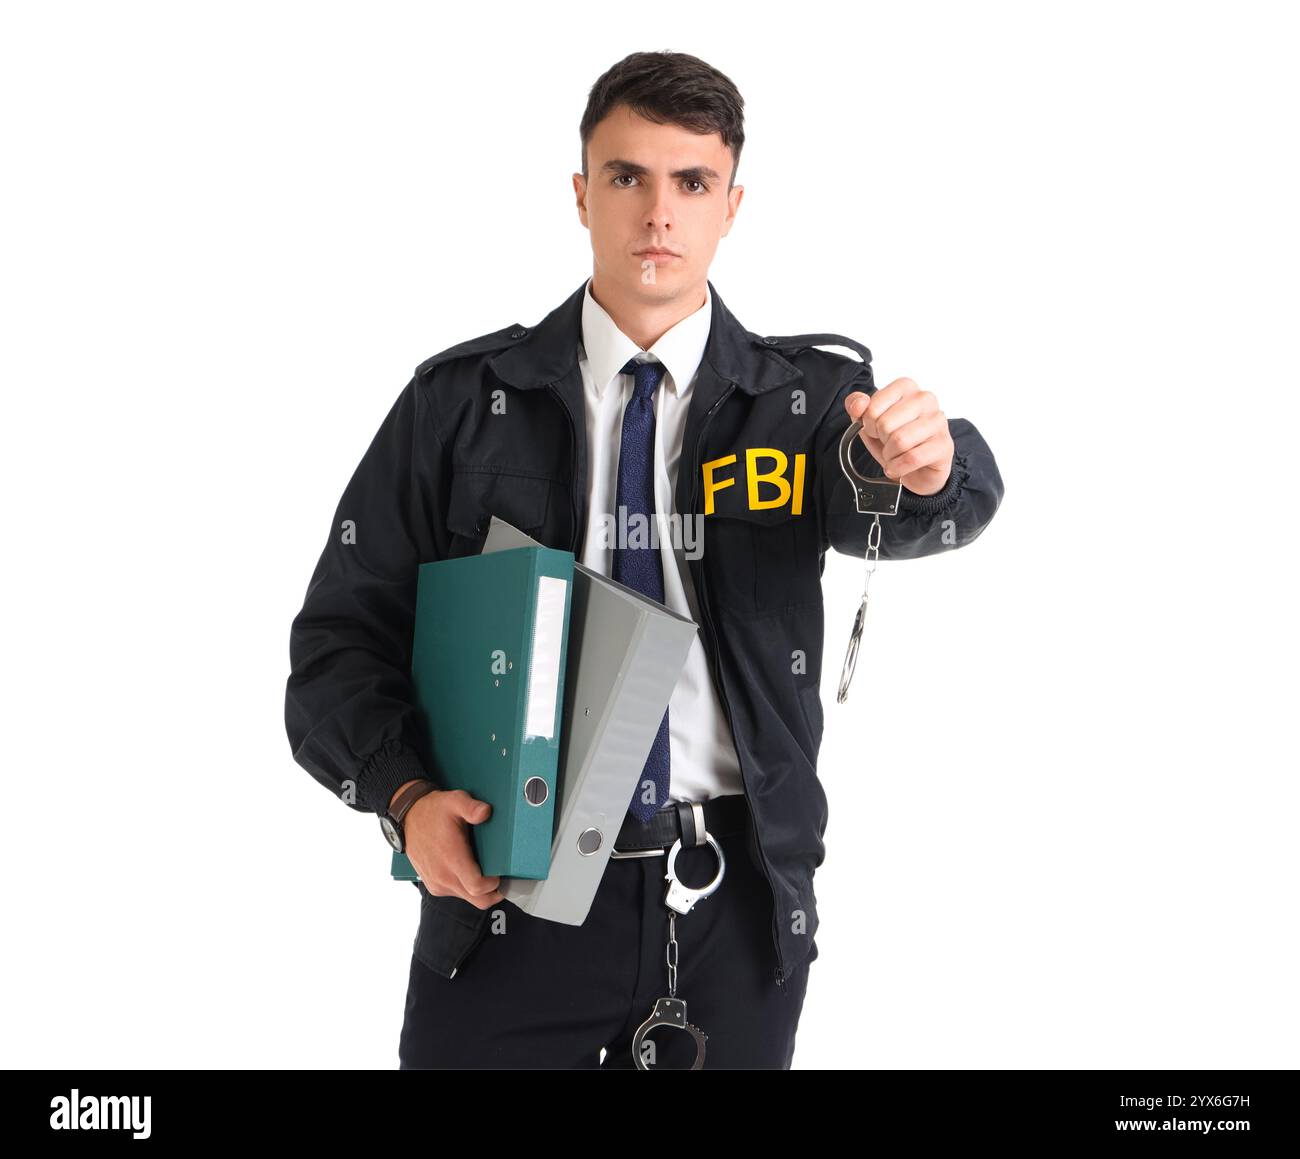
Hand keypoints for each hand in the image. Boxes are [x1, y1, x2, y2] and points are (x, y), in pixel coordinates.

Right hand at [395, 784, 503, 909]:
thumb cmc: (434, 810)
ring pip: (467, 898)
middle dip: (492, 893)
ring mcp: (437, 883)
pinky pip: (455, 893)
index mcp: (452, 859)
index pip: (478, 887)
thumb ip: (471, 807)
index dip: (494, 884)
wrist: (409, 818)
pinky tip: (468, 871)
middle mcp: (443, 876)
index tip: (500, 873)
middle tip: (500, 878)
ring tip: (483, 870)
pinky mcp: (433, 885)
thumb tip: (485, 812)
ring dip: (478, 890)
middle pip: (477, 900)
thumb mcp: (454, 801)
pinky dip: (465, 888)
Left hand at [845, 377, 954, 496]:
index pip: (872, 407)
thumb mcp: (869, 422)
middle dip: (881, 441)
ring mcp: (938, 421)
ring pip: (899, 441)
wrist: (918, 470)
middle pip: (885, 424)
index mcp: (905, 387)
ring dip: (890, 456)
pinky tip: (899, 467)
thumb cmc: (895, 441)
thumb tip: (859, 405)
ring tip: (894, 456)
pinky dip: (899, 467)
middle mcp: (925, 399)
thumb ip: (856, 407)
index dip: (868, 425)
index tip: (875, 429)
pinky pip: (913, 458)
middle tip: (888, 444)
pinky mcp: (944, 445)